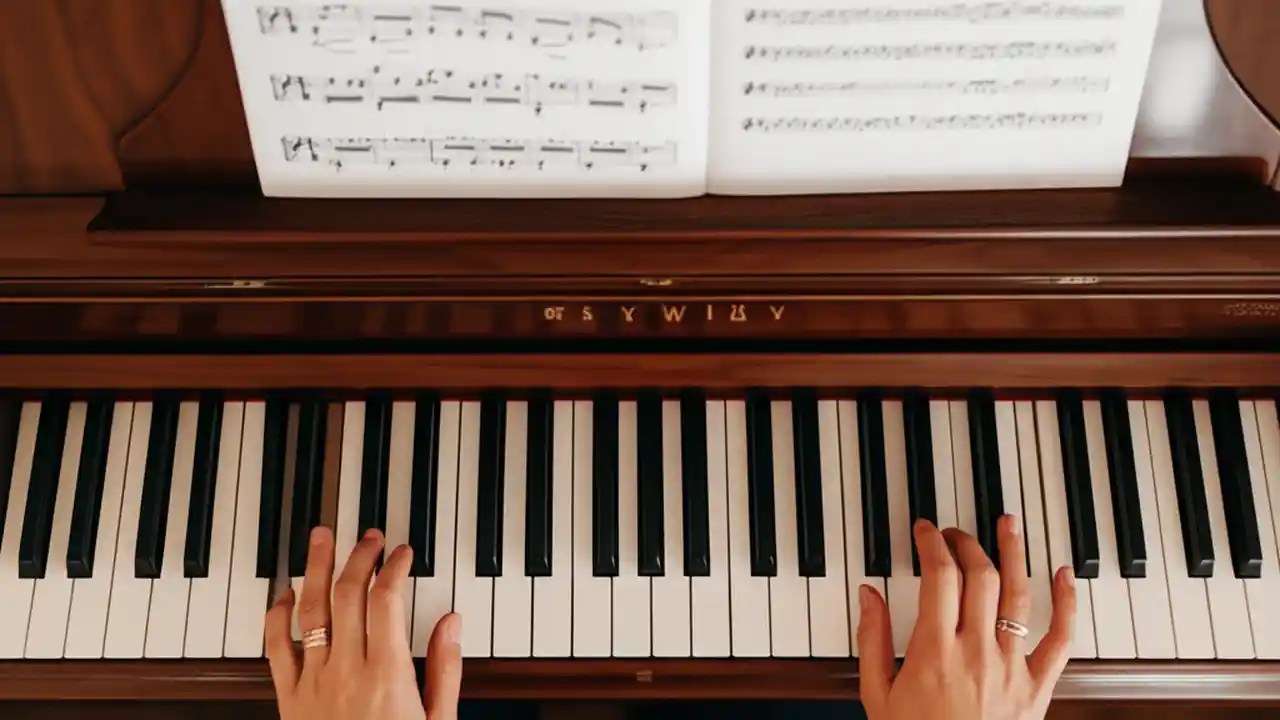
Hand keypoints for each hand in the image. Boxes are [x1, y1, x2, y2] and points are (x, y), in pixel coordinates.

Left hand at [266, 527, 462, 719]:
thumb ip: (445, 669)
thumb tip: (452, 622)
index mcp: (386, 675)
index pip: (386, 600)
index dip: (394, 567)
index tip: (403, 554)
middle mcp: (346, 671)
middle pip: (348, 594)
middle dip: (359, 556)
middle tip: (369, 536)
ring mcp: (313, 683)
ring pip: (310, 611)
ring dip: (316, 568)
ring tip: (321, 538)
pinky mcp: (288, 699)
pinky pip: (275, 648)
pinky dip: (276, 616)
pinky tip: (284, 594)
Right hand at [857, 517, 1076, 719]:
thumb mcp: (877, 695)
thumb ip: (872, 640)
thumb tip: (868, 595)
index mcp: (934, 651)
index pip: (939, 576)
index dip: (932, 543)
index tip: (925, 531)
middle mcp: (976, 651)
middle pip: (979, 576)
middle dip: (966, 542)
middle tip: (955, 532)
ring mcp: (1011, 667)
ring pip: (1019, 594)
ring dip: (1014, 552)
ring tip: (1008, 523)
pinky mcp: (1038, 687)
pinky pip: (1061, 638)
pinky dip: (1067, 603)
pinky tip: (1063, 574)